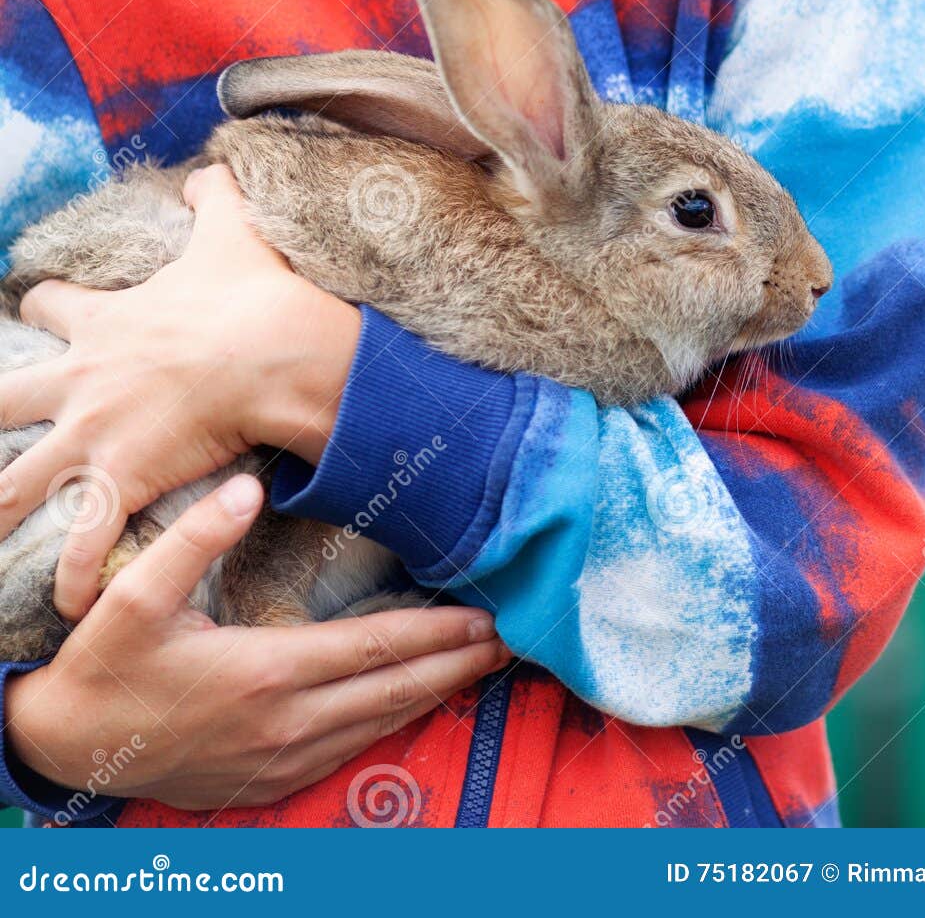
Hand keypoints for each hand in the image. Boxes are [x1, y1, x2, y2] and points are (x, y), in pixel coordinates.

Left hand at [0, 164, 361, 620]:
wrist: (273, 350)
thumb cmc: (250, 294)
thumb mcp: (229, 230)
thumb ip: (215, 196)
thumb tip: (211, 167)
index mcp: (103, 323)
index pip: (51, 306)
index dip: (42, 306)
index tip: (35, 305)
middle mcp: (81, 381)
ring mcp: (94, 435)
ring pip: (15, 486)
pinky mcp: (123, 478)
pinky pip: (85, 539)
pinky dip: (74, 578)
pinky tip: (66, 609)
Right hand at [6, 474, 508, 810]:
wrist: (68, 745)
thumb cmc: (106, 662)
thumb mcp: (135, 593)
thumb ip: (195, 537)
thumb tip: (248, 486)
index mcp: (266, 674)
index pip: (376, 649)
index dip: (437, 633)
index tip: (486, 616)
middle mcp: (285, 725)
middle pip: (394, 691)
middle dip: (457, 665)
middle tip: (511, 641)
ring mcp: (280, 760)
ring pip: (379, 725)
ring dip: (434, 695)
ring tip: (479, 667)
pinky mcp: (270, 781)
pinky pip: (351, 752)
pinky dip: (392, 723)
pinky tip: (412, 705)